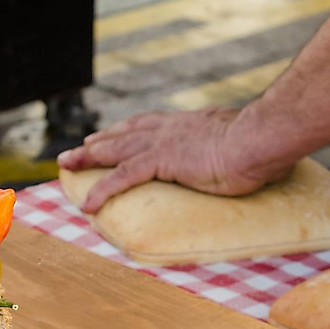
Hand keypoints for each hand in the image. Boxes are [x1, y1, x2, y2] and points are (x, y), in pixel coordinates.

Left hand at [56, 107, 292, 212]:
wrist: (261, 138)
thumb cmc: (262, 144)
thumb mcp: (241, 145)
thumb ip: (232, 150)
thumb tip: (246, 159)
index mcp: (187, 124)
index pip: (147, 125)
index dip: (124, 130)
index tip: (107, 134)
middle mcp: (170, 128)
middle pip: (123, 133)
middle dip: (96, 141)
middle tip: (75, 148)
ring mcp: (163, 143)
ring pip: (114, 150)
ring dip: (87, 158)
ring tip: (66, 165)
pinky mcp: (162, 160)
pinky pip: (122, 177)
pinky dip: (103, 190)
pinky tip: (87, 203)